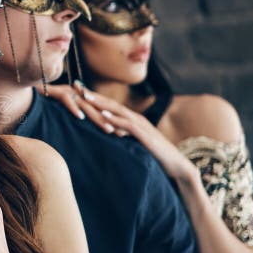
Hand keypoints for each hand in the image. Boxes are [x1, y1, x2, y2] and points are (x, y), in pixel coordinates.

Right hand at [39, 82, 116, 134]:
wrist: (23, 91)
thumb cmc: (39, 106)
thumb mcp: (59, 117)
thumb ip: (70, 123)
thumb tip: (79, 137)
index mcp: (78, 99)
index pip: (98, 111)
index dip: (110, 122)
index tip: (122, 134)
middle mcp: (74, 94)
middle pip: (96, 108)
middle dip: (109, 121)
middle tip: (122, 134)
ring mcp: (64, 91)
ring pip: (85, 105)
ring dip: (97, 117)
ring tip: (108, 129)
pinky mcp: (53, 91)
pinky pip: (65, 99)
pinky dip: (73, 108)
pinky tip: (81, 118)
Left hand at [78, 88, 197, 180]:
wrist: (176, 165)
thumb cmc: (153, 156)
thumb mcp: (133, 144)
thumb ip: (122, 136)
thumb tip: (108, 134)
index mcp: (131, 120)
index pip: (109, 106)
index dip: (94, 98)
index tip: (77, 92)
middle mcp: (135, 118)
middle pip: (110, 104)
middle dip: (93, 95)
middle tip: (76, 87)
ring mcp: (140, 125)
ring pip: (117, 110)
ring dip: (101, 103)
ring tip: (85, 97)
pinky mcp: (144, 135)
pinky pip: (127, 125)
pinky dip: (115, 119)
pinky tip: (103, 115)